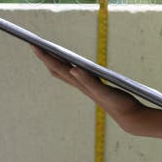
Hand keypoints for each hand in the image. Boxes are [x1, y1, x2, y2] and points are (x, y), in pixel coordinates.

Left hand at [30, 45, 146, 133]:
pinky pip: (75, 74)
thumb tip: (72, 69)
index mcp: (80, 83)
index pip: (58, 67)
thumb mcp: (104, 91)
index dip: (45, 56)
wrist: (129, 117)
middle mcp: (80, 84)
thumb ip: (89, 81)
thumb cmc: (118, 104)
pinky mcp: (93, 86)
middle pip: (56, 69)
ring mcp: (86, 86)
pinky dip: (68, 66)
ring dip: (55, 62)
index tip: (33, 45)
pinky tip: (72, 64)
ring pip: (64, 72)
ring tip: (48, 52)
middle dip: (45, 57)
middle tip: (35, 45)